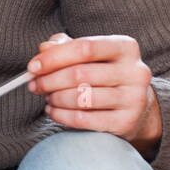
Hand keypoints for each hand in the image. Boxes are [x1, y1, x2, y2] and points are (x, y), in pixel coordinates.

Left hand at [27, 32, 162, 156]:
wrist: (136, 107)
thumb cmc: (104, 74)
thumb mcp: (90, 55)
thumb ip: (65, 46)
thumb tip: (44, 49)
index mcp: (125, 48)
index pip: (84, 48)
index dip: (54, 57)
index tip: (33, 66)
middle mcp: (135, 72)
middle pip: (80, 74)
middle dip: (49, 80)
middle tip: (34, 85)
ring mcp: (134, 99)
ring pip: (80, 98)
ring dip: (55, 98)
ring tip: (48, 97)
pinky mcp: (126, 122)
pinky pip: (82, 119)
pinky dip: (60, 115)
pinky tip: (53, 110)